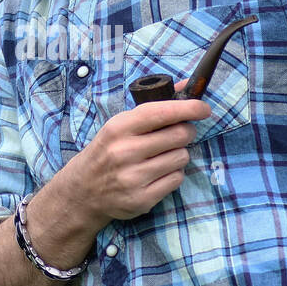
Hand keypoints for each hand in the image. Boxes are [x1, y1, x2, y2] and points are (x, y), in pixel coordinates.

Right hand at [67, 77, 210, 222]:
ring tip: (163, 156)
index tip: (203, 108)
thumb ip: (154, 107)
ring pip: (181, 157)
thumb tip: (188, 86)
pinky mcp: (141, 199)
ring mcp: (133, 178)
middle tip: (179, 134)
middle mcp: (125, 152)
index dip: (188, 108)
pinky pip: (176, 179)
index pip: (161, 112)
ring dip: (179, 154)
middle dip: (186, 132)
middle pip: (179, 135)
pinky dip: (174, 174)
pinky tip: (159, 173)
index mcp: (119, 128)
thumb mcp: (120, 125)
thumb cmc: (108, 151)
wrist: (83, 190)